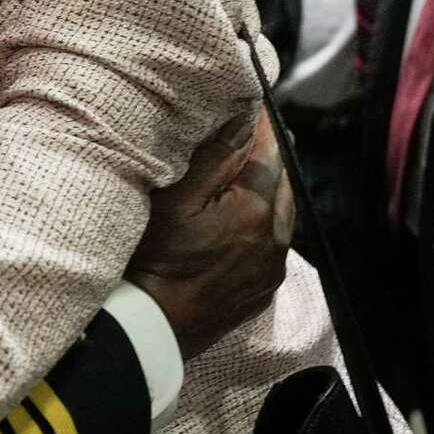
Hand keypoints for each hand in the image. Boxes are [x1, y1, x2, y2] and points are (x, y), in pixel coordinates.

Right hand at [125, 111, 292, 358]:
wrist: (150, 332)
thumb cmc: (153, 261)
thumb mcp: (174, 200)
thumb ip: (214, 157)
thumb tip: (246, 119)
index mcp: (256, 210)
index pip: (269, 152)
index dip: (261, 124)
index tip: (253, 101)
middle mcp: (275, 238)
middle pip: (283, 182)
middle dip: (270, 154)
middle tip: (250, 131)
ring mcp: (271, 269)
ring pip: (281, 214)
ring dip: (268, 189)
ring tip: (246, 171)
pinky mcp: (261, 291)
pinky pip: (272, 244)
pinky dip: (262, 222)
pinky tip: (239, 220)